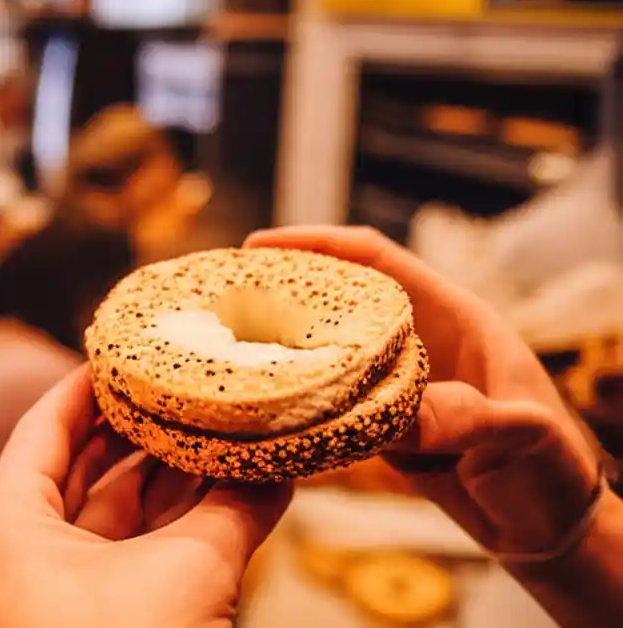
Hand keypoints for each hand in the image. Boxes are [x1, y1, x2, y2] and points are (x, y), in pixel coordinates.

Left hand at [0, 367, 290, 627]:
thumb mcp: (186, 577)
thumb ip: (235, 511)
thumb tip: (285, 459)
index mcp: (4, 529)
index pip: (46, 426)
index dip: (94, 381)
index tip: (134, 346)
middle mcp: (16, 559)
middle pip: (82, 469)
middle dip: (144, 429)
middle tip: (191, 383)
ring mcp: (51, 599)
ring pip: (113, 520)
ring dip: (171, 481)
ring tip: (223, 431)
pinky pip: (131, 564)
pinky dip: (176, 532)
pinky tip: (229, 498)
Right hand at [246, 227, 600, 555]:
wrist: (548, 526)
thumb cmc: (550, 471)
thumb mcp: (521, 437)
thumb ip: (467, 419)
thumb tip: (399, 418)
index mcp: (455, 318)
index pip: (377, 260)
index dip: (318, 244)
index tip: (259, 247)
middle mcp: (416, 342)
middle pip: (337, 299)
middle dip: (281, 290)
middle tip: (221, 297)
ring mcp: (394, 383)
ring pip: (325, 350)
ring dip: (279, 346)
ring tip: (221, 346)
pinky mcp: (379, 424)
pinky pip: (327, 402)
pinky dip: (293, 401)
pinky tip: (256, 407)